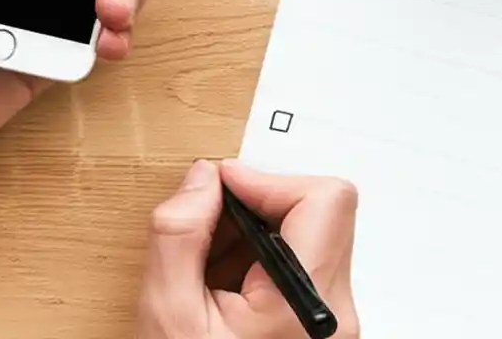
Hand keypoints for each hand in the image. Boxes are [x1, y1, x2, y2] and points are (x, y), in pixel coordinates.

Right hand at [138, 160, 359, 338]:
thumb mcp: (166, 312)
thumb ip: (180, 234)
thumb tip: (202, 180)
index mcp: (307, 307)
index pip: (324, 200)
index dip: (266, 181)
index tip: (221, 189)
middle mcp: (334, 312)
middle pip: (318, 212)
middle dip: (255, 208)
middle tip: (207, 233)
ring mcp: (332, 318)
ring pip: (308, 233)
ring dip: (254, 233)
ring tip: (212, 272)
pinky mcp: (320, 322)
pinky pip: (300, 261)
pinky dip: (258, 259)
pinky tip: (225, 288)